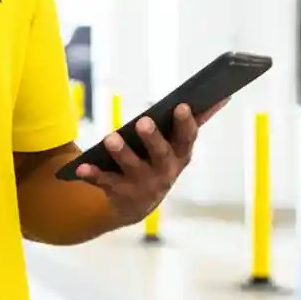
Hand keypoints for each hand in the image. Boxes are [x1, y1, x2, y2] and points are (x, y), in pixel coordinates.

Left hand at [74, 100, 228, 225]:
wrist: (136, 203)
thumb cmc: (159, 161)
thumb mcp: (177, 145)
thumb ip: (194, 122)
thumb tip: (221, 96)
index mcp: (180, 156)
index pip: (186, 138)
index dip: (186, 123)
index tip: (182, 105)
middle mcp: (164, 173)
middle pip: (160, 154)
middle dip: (153, 138)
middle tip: (143, 121)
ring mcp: (141, 185)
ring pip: (131, 168)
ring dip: (122, 153)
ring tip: (111, 137)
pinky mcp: (117, 192)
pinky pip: (103, 182)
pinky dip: (92, 174)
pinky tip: (79, 168)